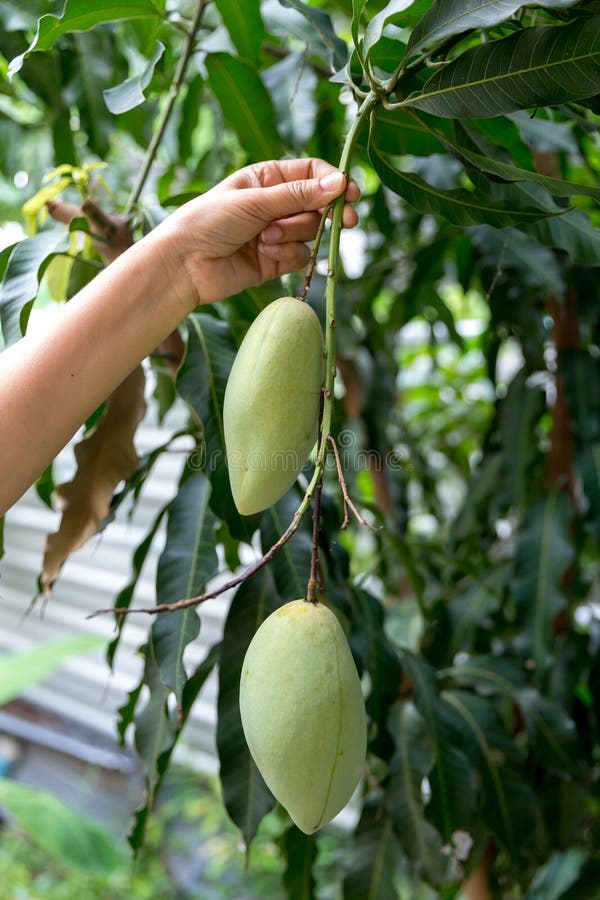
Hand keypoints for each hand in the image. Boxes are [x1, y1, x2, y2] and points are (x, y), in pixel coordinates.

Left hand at [161, 158, 360, 305]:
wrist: (184, 265)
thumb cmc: (209, 221)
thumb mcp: (254, 200)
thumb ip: (297, 194)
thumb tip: (338, 182)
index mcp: (266, 179)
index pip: (311, 173)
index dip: (333, 181)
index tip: (350, 193)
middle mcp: (274, 204)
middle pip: (317, 204)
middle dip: (327, 213)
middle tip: (347, 220)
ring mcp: (276, 234)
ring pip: (310, 232)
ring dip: (293, 234)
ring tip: (265, 238)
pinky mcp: (275, 261)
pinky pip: (300, 256)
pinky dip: (288, 255)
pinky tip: (265, 254)